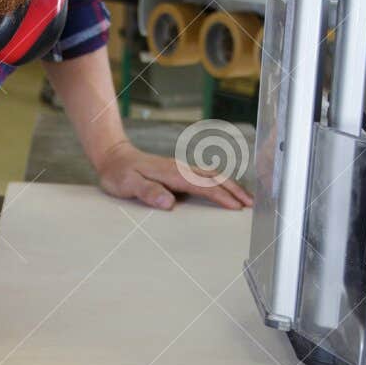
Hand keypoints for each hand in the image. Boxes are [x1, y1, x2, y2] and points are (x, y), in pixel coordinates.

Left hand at [96, 139, 251, 210]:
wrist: (114, 156)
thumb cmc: (119, 173)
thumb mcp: (128, 185)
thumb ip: (148, 192)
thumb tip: (170, 203)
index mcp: (173, 174)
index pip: (203, 186)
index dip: (221, 197)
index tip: (235, 208)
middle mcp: (181, 169)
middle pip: (215, 179)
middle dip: (235, 191)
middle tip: (251, 205)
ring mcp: (181, 169)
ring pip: (213, 176)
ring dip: (231, 186)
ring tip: (245, 199)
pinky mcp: (180, 172)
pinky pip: (205, 177)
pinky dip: (220, 183)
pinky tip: (226, 190)